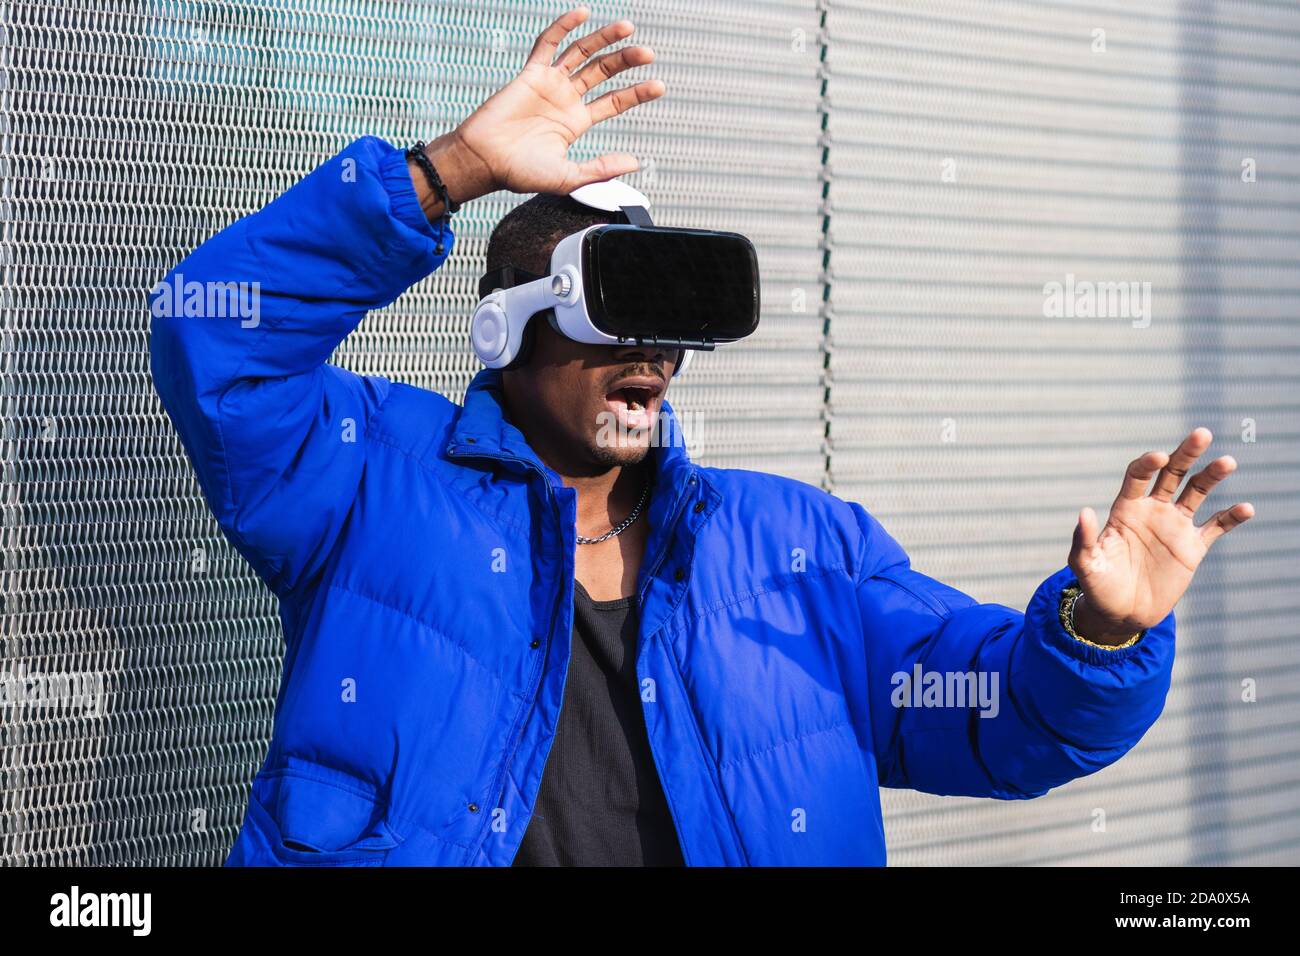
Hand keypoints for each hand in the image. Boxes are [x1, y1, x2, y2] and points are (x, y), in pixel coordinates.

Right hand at [426, 6, 663, 205]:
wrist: (484, 160)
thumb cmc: (520, 173)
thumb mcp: (568, 176)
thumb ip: (600, 168)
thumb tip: (635, 161)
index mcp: (576, 122)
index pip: (613, 101)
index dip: (636, 93)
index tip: (659, 85)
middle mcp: (565, 99)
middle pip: (603, 72)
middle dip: (626, 61)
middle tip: (648, 53)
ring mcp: (549, 83)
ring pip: (581, 53)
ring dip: (603, 39)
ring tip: (627, 28)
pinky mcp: (530, 73)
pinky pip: (549, 43)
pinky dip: (565, 26)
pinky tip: (582, 13)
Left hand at [1068, 428, 1254, 643]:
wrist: (1121, 613)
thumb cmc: (1098, 585)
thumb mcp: (1085, 563)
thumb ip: (1083, 539)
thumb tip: (1083, 512)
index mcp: (1125, 508)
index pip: (1137, 475)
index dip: (1147, 464)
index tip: (1158, 457)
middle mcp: (1152, 510)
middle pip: (1172, 474)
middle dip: (1186, 454)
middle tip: (1201, 433)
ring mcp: (1174, 526)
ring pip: (1197, 492)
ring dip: (1211, 476)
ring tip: (1227, 462)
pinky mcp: (1192, 547)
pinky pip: (1216, 527)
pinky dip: (1231, 518)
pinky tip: (1246, 508)